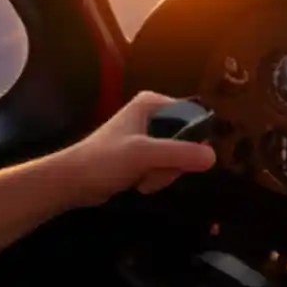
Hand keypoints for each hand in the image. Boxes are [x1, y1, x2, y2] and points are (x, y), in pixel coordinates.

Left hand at [58, 91, 215, 206]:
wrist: (72, 182)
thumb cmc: (105, 160)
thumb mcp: (144, 154)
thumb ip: (179, 153)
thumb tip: (214, 157)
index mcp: (153, 103)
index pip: (192, 117)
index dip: (194, 140)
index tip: (186, 159)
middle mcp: (153, 114)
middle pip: (187, 141)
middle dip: (174, 163)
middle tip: (154, 171)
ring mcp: (148, 136)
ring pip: (177, 157)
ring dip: (163, 174)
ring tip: (142, 179)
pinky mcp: (142, 155)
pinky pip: (164, 167)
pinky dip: (155, 178)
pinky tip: (139, 184)